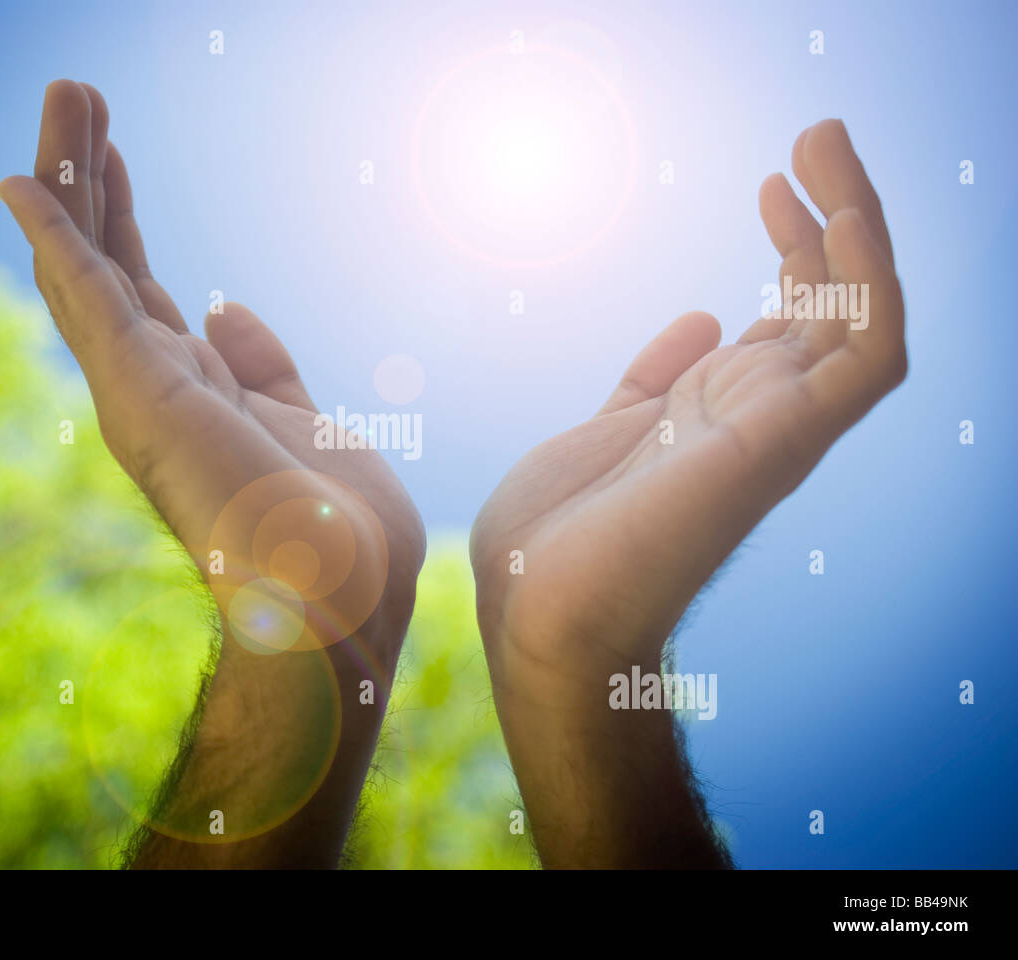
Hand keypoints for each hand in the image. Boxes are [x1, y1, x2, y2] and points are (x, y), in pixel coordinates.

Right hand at [0, 80, 424, 863]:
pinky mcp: (141, 390)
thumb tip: (223, 306)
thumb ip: (261, 363)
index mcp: (196, 393)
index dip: (123, 218)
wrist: (342, 595)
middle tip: (74, 95)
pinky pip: (88, 294)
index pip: (144, 288)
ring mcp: (140, 389)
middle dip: (90, 177)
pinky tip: (22, 182)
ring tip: (66, 94)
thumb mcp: (304, 417)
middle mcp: (155, 387)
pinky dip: (54, 234)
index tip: (111, 155)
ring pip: (91, 261)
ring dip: (74, 177)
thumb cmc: (338, 529)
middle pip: (109, 261)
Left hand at [469, 120, 904, 865]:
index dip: (794, 250)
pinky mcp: (779, 443)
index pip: (791, 318)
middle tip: (812, 138)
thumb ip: (653, 377)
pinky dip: (867, 285)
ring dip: (856, 228)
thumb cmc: (553, 540)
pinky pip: (864, 356)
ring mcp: (776, 430)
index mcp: (717, 412)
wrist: (537, 612)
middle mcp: (759, 416)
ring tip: (822, 143)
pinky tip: (840, 219)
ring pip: (859, 316)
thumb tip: (701, 316)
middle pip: (828, 305)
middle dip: (831, 220)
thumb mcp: (606, 426)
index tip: (770, 185)